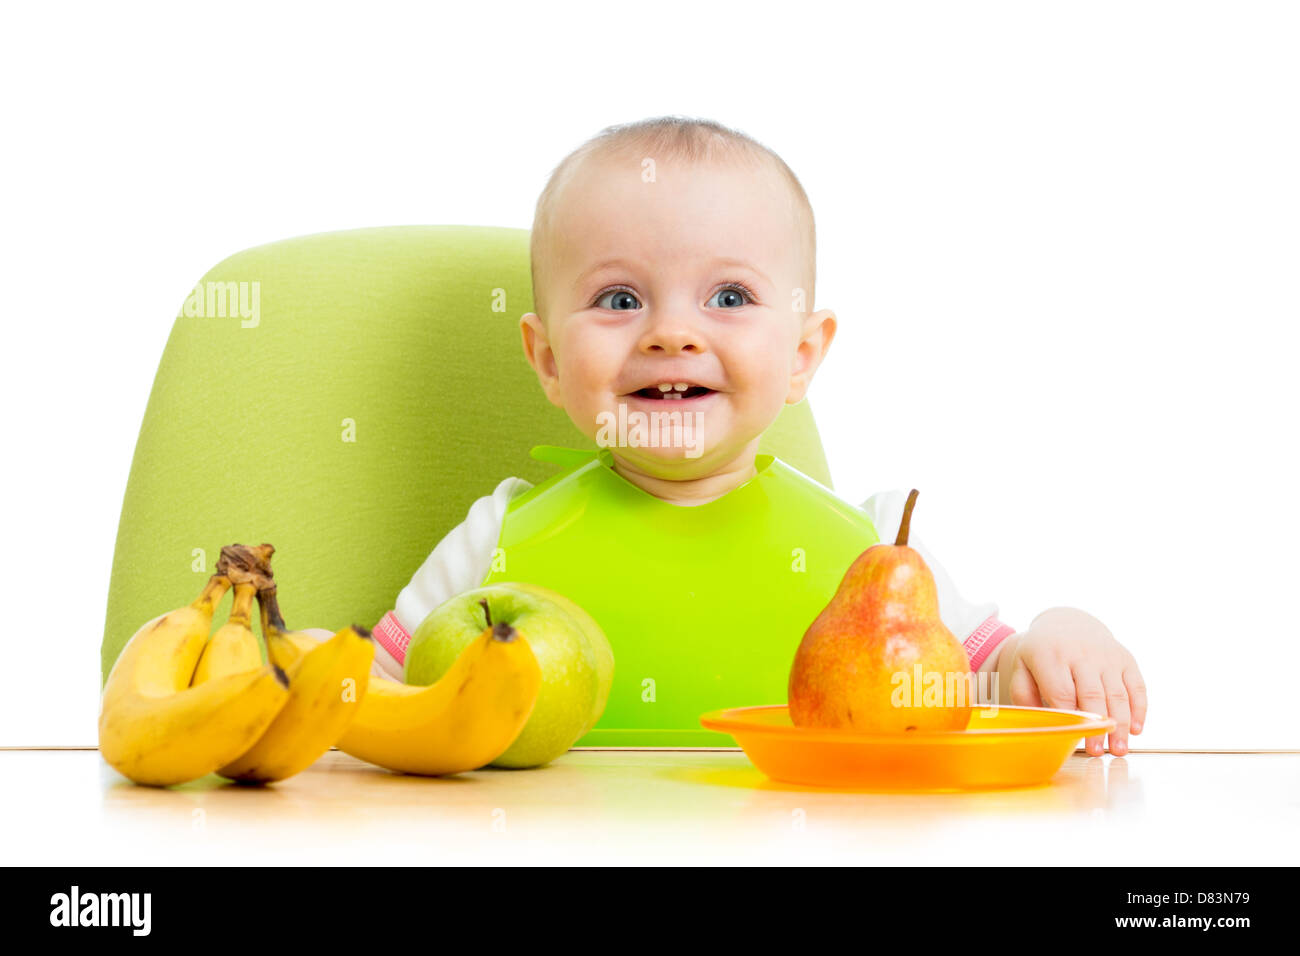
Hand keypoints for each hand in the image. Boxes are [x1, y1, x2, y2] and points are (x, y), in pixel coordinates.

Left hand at [1003, 607, 1146, 755]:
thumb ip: (1022, 694)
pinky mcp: (1125, 659)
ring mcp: (1106, 656)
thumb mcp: (1021, 666)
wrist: (1068, 622)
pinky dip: (1139, 710)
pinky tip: (1135, 730)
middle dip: (1097, 727)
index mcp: (1050, 655)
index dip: (1069, 717)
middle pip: (1092, 695)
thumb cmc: (1042, 653)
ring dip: (1120, 725)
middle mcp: (1081, 653)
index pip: (1061, 692)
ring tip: (1119, 750)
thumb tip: (1039, 722)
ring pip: (1117, 694)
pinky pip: (1136, 686)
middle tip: (1097, 752)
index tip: (1072, 738)